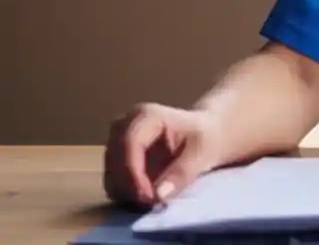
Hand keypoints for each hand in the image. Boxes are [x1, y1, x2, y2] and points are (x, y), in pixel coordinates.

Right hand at [103, 103, 224, 206]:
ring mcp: (116, 141)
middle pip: (114, 162)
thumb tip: (159, 194)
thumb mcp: (203, 152)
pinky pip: (113, 182)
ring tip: (153, 200)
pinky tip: (147, 196)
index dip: (134, 173)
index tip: (148, 197)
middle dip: (131, 186)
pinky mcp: (115, 159)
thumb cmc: (205, 138)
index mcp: (146, 116)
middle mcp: (124, 125)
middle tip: (153, 203)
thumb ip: (182, 172)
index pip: (129, 144)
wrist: (204, 133)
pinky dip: (127, 194)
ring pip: (111, 175)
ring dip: (128, 193)